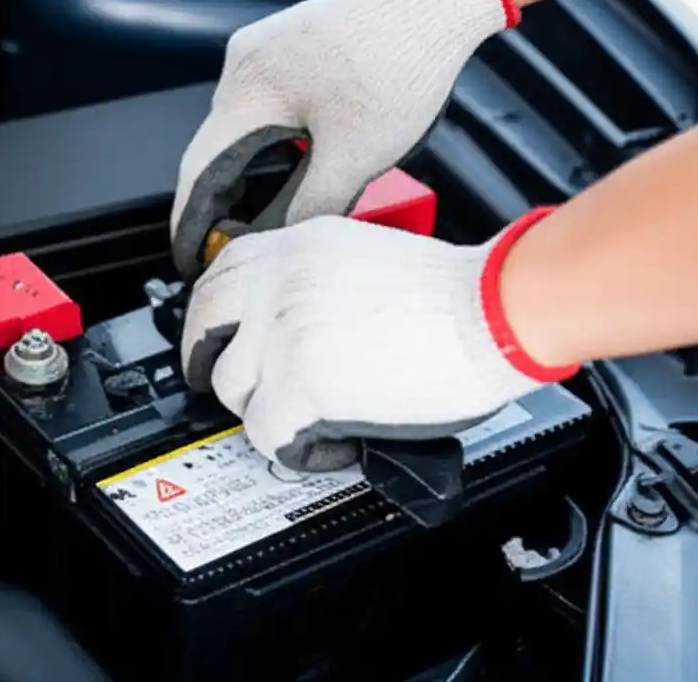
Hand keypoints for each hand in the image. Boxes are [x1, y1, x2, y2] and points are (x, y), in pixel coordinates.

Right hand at [169, 0, 519, 278]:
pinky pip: (265, 101)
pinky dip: (271, 140)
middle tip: (226, 246)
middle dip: (220, 200)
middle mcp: (245, 62)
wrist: (439, 0)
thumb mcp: (356, 156)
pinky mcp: (290, 44)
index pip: (199, 169)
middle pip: (216, 147)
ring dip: (250, 169)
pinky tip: (295, 162)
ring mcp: (265, 48)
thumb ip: (311, 207)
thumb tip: (280, 241)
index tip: (189, 257)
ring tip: (262, 213)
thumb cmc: (402, 59)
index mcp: (248, 88)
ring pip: (242, 125)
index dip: (191, 222)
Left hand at [180, 212, 578, 470]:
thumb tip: (295, 324)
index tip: (219, 336)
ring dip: (267, 410)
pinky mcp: (301, 382)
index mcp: (300, 247)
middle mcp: (282, 281)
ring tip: (313, 417)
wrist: (495, 312)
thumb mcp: (368, 259)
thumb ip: (319, 282)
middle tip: (236, 388)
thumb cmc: (460, 295)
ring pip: (233, 386)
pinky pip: (267, 434)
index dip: (214, 313)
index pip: (222, 271)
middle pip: (203, 325)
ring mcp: (284, 331)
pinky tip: (340, 442)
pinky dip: (303, 450)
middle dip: (210, 361)